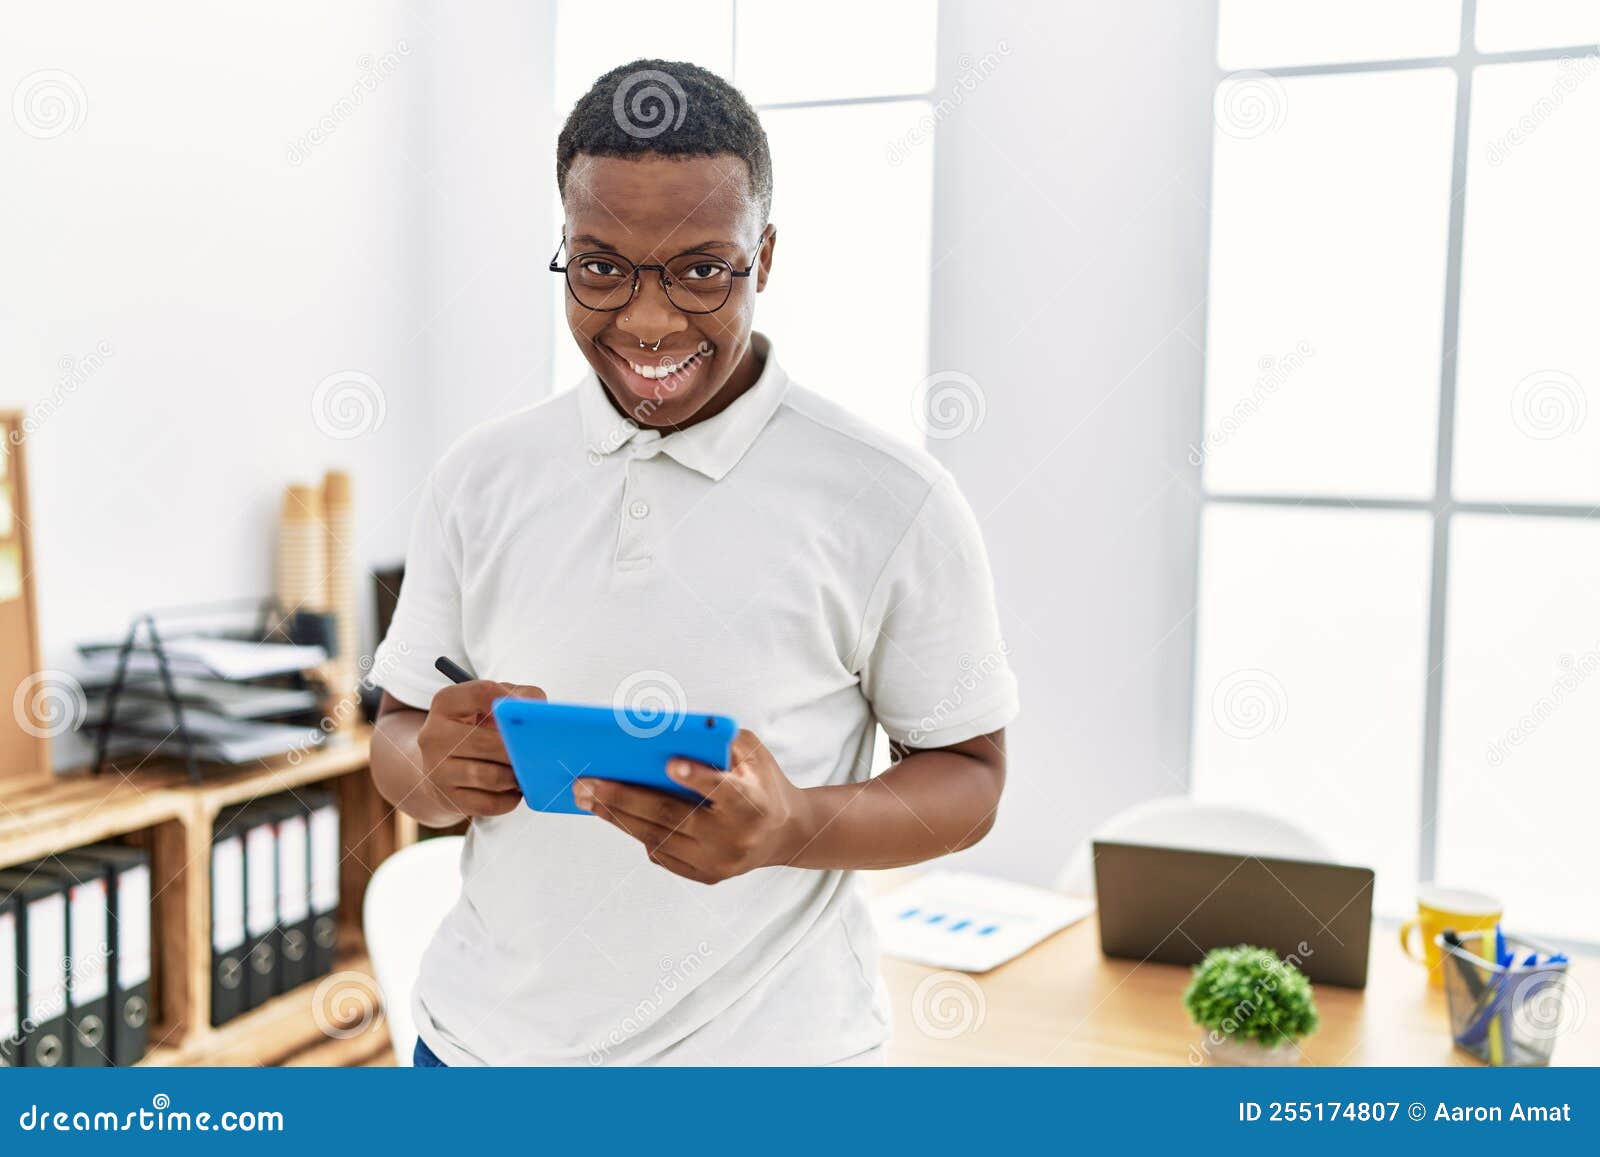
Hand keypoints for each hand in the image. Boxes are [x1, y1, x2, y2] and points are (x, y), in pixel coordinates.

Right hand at [418, 679, 544, 818]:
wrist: (441, 767)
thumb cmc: (478, 729)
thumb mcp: (492, 705)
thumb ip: (522, 698)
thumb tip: (542, 713)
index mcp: (446, 702)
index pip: (482, 693)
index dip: (513, 703)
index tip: (531, 714)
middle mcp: (434, 734)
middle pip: (488, 742)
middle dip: (519, 751)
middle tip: (541, 754)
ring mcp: (436, 769)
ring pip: (490, 777)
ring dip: (516, 777)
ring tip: (529, 773)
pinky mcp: (445, 798)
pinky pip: (488, 804)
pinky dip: (509, 799)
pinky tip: (515, 790)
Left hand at [574, 730, 812, 883]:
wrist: (785, 834)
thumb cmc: (762, 782)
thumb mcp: (754, 754)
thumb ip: (721, 743)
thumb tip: (668, 736)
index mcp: (753, 801)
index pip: (723, 790)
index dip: (698, 777)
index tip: (670, 763)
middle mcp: (735, 837)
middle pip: (672, 816)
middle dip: (625, 797)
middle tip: (587, 782)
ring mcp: (719, 862)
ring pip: (658, 838)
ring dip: (618, 817)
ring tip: (587, 797)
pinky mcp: (706, 876)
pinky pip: (662, 854)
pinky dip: (636, 832)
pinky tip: (612, 814)